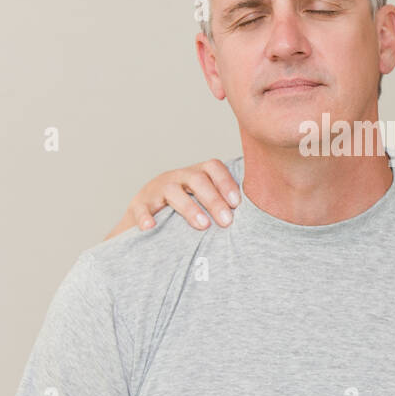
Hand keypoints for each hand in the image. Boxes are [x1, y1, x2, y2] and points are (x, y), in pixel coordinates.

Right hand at [114, 159, 239, 235]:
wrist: (144, 219)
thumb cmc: (183, 213)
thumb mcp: (202, 204)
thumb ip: (223, 206)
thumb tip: (256, 218)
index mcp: (195, 174)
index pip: (213, 167)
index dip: (226, 182)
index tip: (237, 203)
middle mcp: (177, 177)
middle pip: (197, 180)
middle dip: (214, 200)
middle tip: (227, 221)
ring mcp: (156, 189)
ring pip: (173, 191)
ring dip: (190, 208)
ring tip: (203, 225)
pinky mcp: (138, 204)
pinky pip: (142, 208)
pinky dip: (145, 217)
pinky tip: (151, 228)